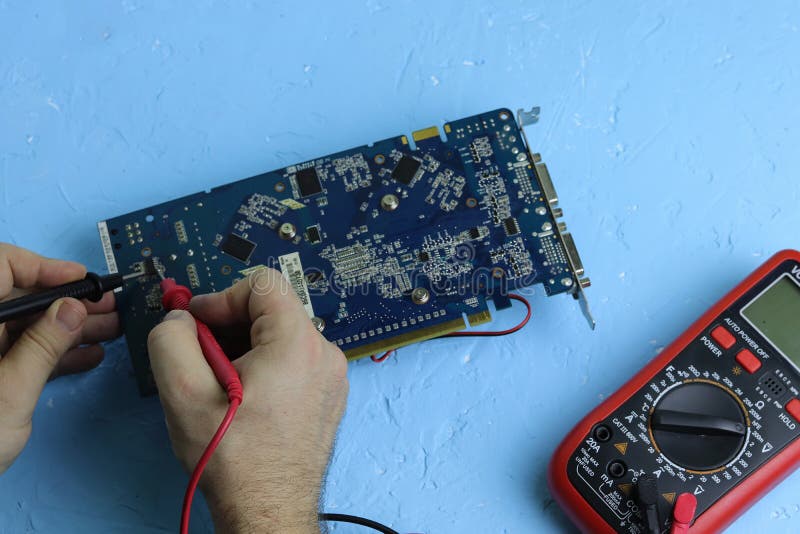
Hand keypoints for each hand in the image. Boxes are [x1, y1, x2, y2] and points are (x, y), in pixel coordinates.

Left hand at [0, 244, 119, 473]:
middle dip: (67, 301)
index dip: (41, 267)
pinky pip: (23, 352)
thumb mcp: (10, 392)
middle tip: (106, 304)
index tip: (80, 278)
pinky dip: (55, 352)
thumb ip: (42, 345)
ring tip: (110, 328)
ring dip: (69, 327)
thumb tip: (70, 308)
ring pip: (26, 327)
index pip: (0, 268)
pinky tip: (88, 355)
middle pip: (19, 299)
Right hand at [147, 268, 348, 533]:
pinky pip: (294, 361)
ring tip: (220, 383)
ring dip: (245, 347)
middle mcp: (324, 355)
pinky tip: (243, 397)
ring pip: (282, 336)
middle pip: (273, 309)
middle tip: (201, 353)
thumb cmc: (235, 460)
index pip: (262, 284)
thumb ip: (171, 339)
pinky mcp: (327, 396)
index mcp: (298, 343)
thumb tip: (178, 318)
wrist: (268, 510)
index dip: (221, 296)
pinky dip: (265, 366)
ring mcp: (330, 377)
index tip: (197, 320)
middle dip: (231, 324)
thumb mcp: (183, 393)